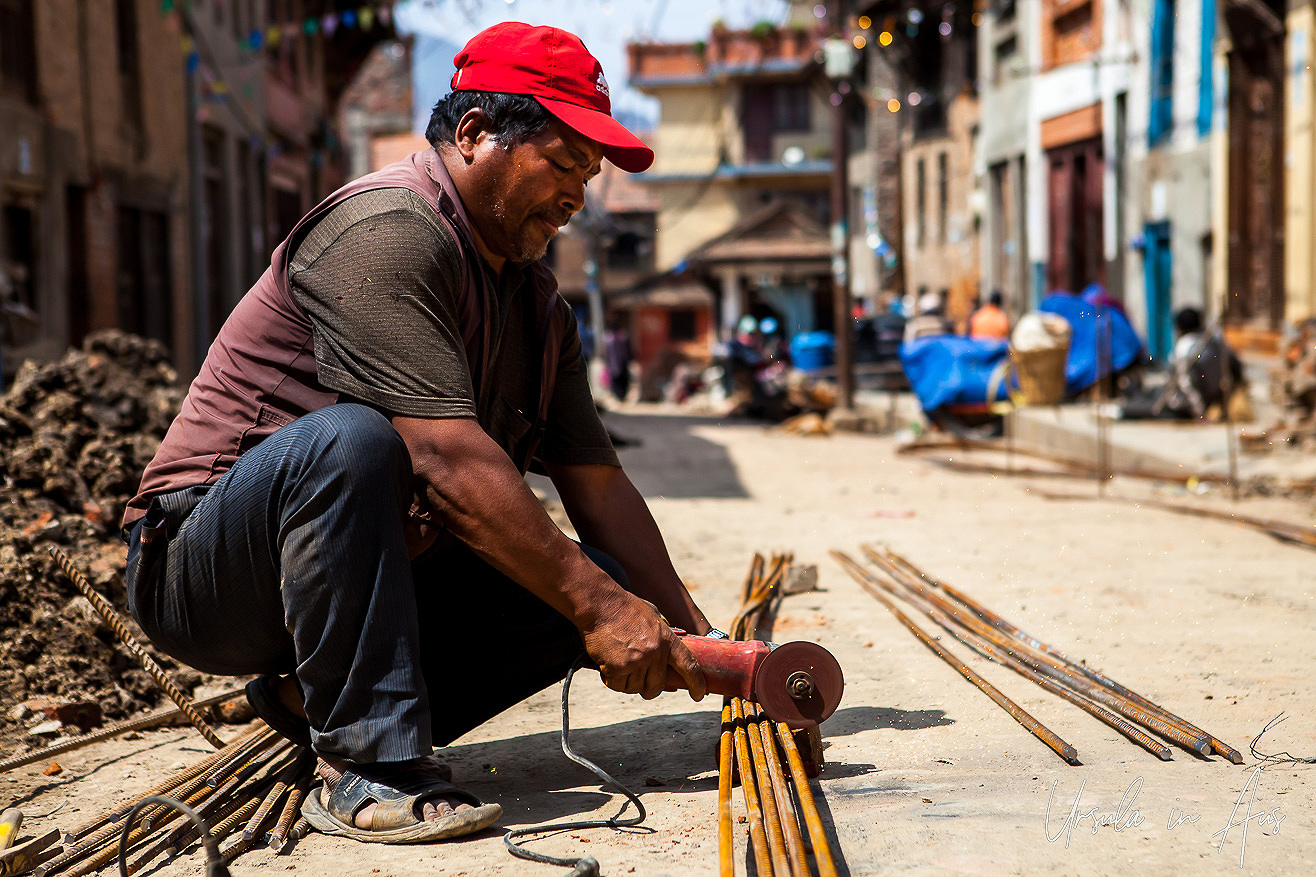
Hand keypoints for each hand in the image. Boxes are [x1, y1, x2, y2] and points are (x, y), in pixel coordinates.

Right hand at [581, 591, 707, 701]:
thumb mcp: (652, 615)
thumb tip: (669, 650)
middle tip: (641, 681)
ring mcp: (636, 661)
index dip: (696, 683)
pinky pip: (617, 685)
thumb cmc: (624, 606)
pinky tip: (608, 666)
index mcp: (667, 639)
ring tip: (619, 664)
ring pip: (635, 688)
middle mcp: (654, 652)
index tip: (698, 695)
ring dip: (627, 682)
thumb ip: (663, 633)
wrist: (600, 603)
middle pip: (657, 687)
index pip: (688, 666)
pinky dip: (612, 680)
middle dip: (649, 689)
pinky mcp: (617, 667)